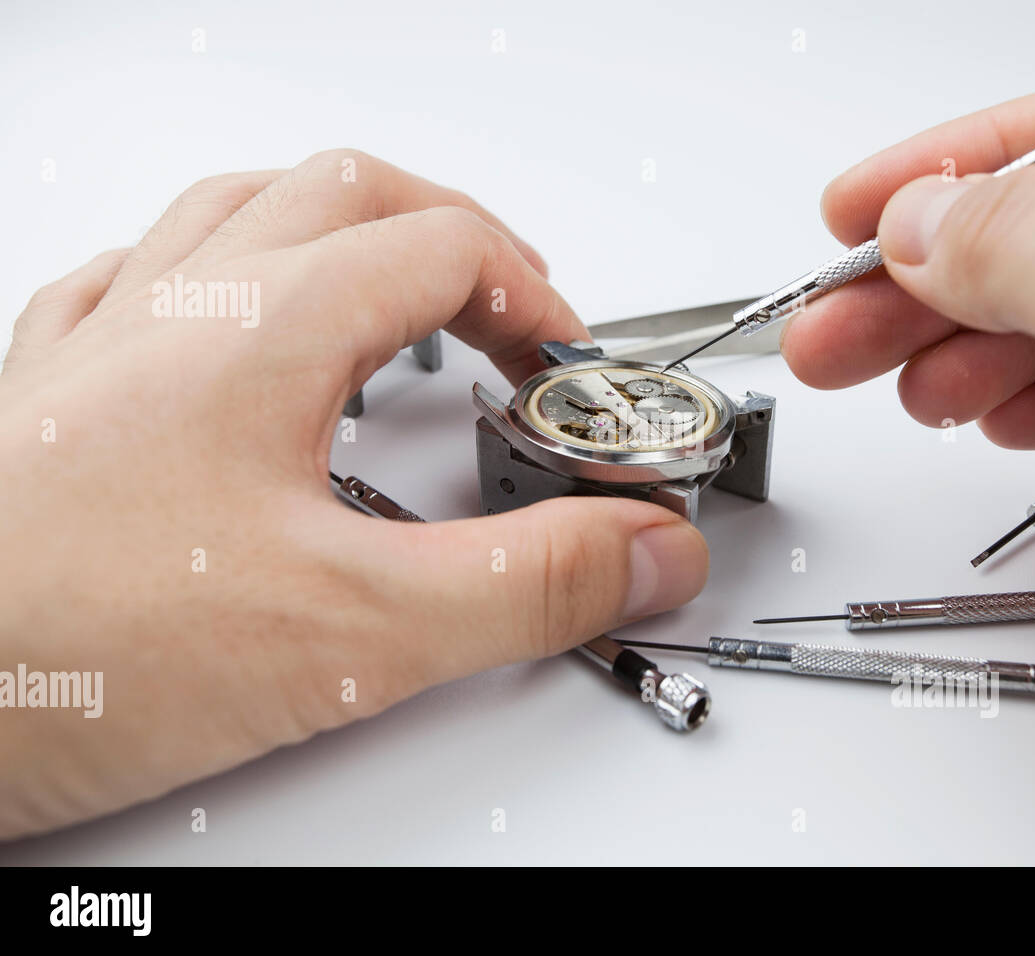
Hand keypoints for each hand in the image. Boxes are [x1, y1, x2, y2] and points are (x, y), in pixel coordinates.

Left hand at [0, 150, 707, 837]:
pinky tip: (221, 324)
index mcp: (266, 327)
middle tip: (508, 303)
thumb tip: (645, 548)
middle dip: (453, 233)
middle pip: (347, 192)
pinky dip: (215, 276)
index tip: (569, 369)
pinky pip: (133, 276)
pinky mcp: (46, 396)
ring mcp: (101, 343)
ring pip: (237, 211)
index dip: (536, 296)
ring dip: (337, 228)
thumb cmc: (65, 649)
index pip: (447, 247)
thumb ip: (528, 587)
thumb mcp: (356, 633)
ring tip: (391, 284)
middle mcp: (177, 305)